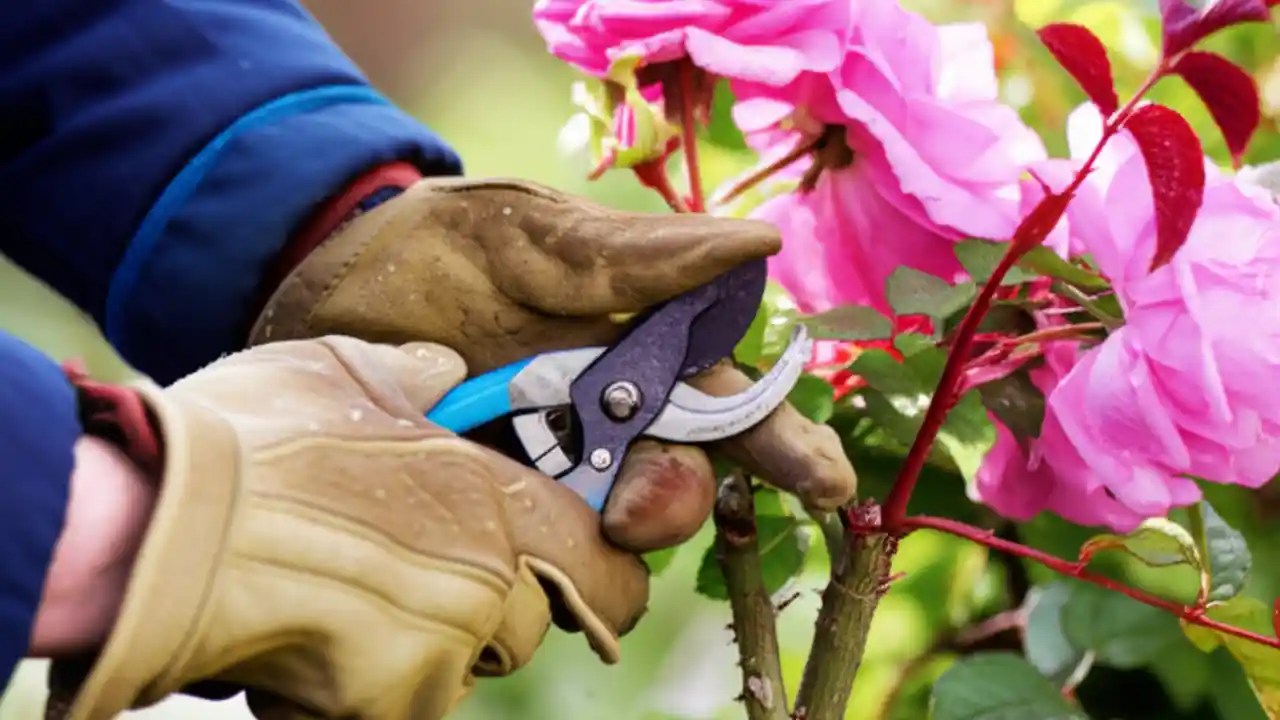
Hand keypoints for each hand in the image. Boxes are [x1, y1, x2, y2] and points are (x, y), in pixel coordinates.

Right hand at [49, 336, 647, 719]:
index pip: (603, 565)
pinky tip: (308, 632)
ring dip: (424, 645)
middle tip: (423, 571)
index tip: (590, 577)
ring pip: (459, 667)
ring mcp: (427, 656)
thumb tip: (444, 371)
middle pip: (528, 624)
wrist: (156, 529)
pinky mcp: (372, 708)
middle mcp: (477, 587)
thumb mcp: (343, 371)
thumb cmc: (252, 441)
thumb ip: (413, 375)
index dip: (609, 576)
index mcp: (487, 503)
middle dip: (493, 606)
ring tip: (348, 595)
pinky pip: (391, 703)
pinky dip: (360, 681)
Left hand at [249, 178, 856, 549]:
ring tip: (522, 505)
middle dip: (669, 503)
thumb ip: (626, 256)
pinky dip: (521, 572)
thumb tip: (756, 245)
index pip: (724, 406)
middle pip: (673, 488)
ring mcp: (539, 483)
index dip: (780, 442)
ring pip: (605, 543)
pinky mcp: (479, 525)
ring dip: (589, 541)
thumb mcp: (519, 237)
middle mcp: (600, 429)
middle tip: (630, 508)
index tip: (826, 483)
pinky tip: (484, 554)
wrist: (303, 295)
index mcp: (632, 356)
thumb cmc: (428, 252)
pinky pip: (526, 571)